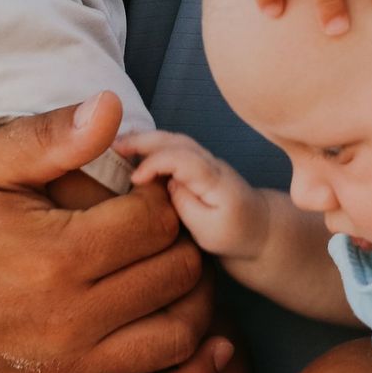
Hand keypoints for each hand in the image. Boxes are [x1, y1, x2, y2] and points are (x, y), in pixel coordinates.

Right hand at [0, 93, 223, 372]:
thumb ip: (55, 135)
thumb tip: (115, 105)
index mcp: (57, 257)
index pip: (158, 224)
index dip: (166, 197)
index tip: (151, 185)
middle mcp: (68, 322)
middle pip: (176, 278)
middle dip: (186, 242)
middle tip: (172, 221)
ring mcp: (63, 369)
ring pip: (175, 338)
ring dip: (197, 302)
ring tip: (187, 268)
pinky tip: (213, 353)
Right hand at [117, 129, 267, 261]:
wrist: (259, 228)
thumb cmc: (235, 233)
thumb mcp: (210, 231)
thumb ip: (187, 206)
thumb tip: (166, 184)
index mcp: (215, 179)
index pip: (184, 159)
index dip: (156, 163)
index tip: (134, 179)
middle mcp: (210, 163)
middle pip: (176, 141)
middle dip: (143, 140)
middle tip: (112, 145)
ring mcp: (205, 161)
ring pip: (174, 141)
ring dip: (145, 139)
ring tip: (115, 144)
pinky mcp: (198, 166)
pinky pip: (173, 149)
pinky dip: (151, 146)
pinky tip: (131, 151)